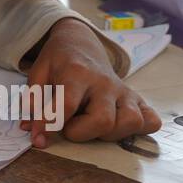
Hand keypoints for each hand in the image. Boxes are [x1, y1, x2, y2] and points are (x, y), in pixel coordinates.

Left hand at [19, 18, 161, 147]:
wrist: (81, 43)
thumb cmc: (58, 61)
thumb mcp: (38, 73)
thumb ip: (33, 101)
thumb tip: (32, 131)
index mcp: (77, 72)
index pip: (67, 105)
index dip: (51, 125)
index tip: (39, 139)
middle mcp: (105, 82)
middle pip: (103, 120)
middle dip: (81, 132)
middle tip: (69, 125)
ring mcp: (124, 90)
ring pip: (130, 122)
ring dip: (109, 133)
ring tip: (92, 124)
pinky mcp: (137, 98)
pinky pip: (150, 120)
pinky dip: (139, 128)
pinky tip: (120, 124)